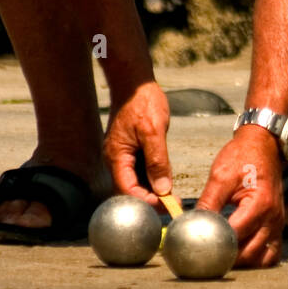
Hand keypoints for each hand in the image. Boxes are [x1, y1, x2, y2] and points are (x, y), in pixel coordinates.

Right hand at [103, 81, 171, 207]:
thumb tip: (162, 189)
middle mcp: (115, 159)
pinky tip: (165, 180)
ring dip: (151, 190)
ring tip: (171, 196)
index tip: (165, 205)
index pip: (127, 189)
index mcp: (116, 156)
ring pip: (134, 181)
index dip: (145, 201)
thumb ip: (158, 162)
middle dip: (149, 199)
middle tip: (172, 203)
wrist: (134, 83)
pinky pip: (138, 170)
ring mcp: (121, 155)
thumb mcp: (154, 132)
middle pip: (129, 189)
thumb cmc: (142, 102)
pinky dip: (150, 178)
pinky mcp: (129, 150)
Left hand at [196, 127, 282, 267]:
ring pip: (263, 258)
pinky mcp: (278, 225)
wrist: (265, 146)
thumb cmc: (244, 157)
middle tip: (207, 260)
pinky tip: (242, 256)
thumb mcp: (221, 176)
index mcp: (259, 204)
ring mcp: (278, 223)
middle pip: (250, 252)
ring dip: (244, 262)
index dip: (217, 245)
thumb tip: (192, 224)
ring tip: (223, 259)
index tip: (199, 250)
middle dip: (229, 259)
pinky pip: (272, 252)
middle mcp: (273, 217)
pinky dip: (258, 258)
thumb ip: (208, 202)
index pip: (236, 235)